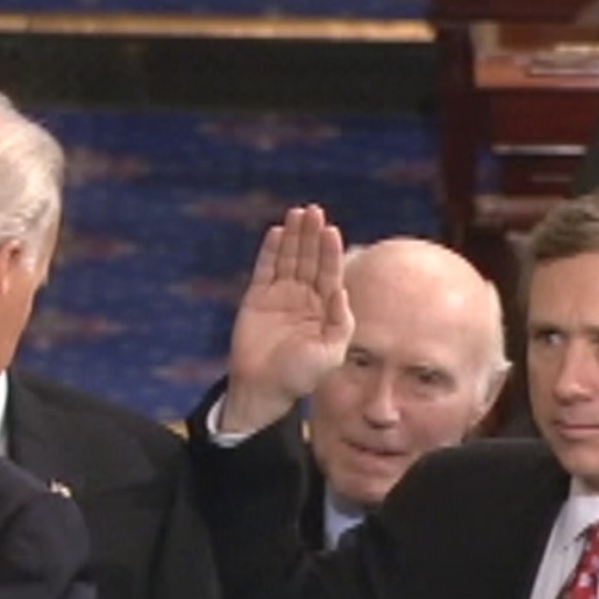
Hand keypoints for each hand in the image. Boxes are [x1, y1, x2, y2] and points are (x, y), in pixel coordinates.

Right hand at [221, 204, 352, 433]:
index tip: (331, 230)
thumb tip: (342, 291)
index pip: (329, 273)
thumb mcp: (331, 353)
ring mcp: (280, 296)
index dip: (330, 251)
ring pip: (289, 259)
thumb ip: (341, 323)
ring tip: (298, 212)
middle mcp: (304, 298)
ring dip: (293, 236)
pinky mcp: (257, 297)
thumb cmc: (302, 375)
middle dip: (312, 236)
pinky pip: (265, 269)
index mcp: (325, 309)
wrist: (265, 388)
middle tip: (315, 210)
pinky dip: (271, 251)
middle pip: (310, 259)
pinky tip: (277, 232)